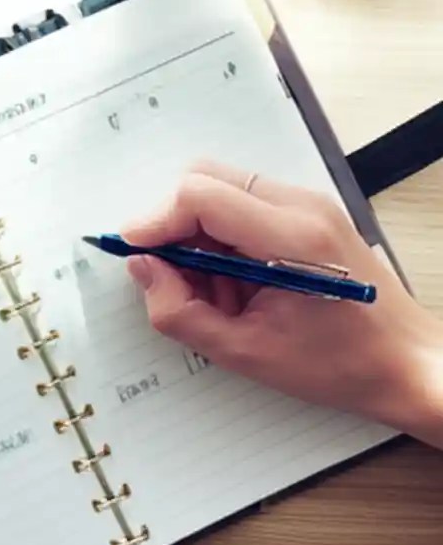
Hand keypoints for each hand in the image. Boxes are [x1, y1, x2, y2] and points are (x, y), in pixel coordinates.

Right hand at [122, 161, 442, 446]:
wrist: (409, 364)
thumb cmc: (342, 365)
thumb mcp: (246, 354)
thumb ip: (181, 312)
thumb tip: (143, 271)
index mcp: (291, 238)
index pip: (200, 196)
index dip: (155, 221)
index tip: (134, 252)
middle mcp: (302, 207)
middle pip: (205, 178)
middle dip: (172, 222)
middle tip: (168, 272)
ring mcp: (309, 205)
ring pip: (221, 189)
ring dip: (197, 232)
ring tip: (212, 288)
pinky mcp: (309, 213)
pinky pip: (243, 204)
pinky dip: (221, 236)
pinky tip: (234, 282)